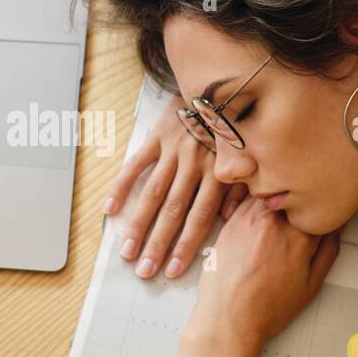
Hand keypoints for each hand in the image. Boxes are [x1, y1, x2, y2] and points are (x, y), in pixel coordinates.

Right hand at [104, 97, 247, 278]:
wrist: (217, 85)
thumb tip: (232, 218)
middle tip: (144, 271)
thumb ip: (241, 186)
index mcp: (218, 172)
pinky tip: (110, 210)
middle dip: (157, 244)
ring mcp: (173, 151)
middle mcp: (195, 164)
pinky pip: (136, 165)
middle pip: (173, 211)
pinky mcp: (156, 138)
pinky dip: (121, 187)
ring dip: (138, 224)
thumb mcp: (247, 156)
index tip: (174, 270)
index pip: (200, 217)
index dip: (187, 245)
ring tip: (126, 251)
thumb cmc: (233, 127)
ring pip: (153, 193)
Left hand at [190, 193, 341, 356]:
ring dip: (277, 204)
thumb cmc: (266, 309)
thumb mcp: (311, 286)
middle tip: (298, 224)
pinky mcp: (229, 223)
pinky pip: (246, 201)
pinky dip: (255, 206)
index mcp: (298, 237)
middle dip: (298, 208)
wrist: (228, 319)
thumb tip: (336, 231)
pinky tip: (257, 225)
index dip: (321, 215)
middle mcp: (273, 223)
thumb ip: (328, 253)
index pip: (318, 210)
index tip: (321, 220)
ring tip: (276, 226)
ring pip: (270, 196)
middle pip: (293, 200)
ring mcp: (248, 220)